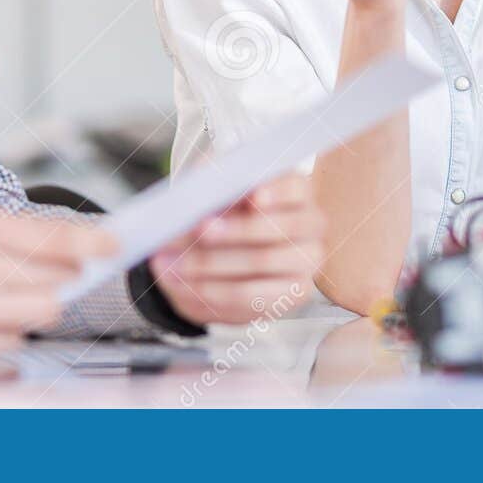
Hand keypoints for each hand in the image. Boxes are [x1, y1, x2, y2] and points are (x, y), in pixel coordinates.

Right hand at [0, 207, 115, 375]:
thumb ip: (2, 232)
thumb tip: (62, 247)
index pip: (54, 240)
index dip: (93, 246)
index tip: (116, 248)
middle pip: (54, 290)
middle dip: (53, 286)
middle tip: (32, 282)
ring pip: (33, 323)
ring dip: (23, 315)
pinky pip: (6, 353)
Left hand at [149, 173, 323, 324]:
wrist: (219, 259)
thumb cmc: (221, 213)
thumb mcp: (215, 190)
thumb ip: (212, 187)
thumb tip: (201, 194)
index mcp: (297, 190)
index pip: (295, 188)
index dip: (277, 192)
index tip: (254, 195)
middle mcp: (311, 224)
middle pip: (279, 228)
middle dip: (235, 230)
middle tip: (198, 228)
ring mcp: (306, 261)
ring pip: (261, 262)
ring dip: (211, 262)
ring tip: (172, 260)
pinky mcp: (294, 294)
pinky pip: (250, 295)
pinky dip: (210, 288)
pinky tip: (181, 281)